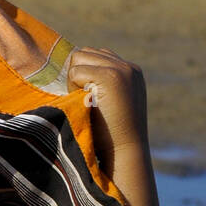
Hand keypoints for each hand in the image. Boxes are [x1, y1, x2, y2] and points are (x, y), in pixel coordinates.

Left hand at [67, 48, 160, 205]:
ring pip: (79, 57)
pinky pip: (76, 71)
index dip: (84, 74)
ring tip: (85, 101)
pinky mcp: (111, 76)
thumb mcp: (110, 105)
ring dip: (75, 79)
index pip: (97, 55)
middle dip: (77, 74)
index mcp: (131, 72)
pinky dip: (74, 87)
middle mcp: (128, 67)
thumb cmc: (111, 138)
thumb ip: (100, 86)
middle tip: (83, 100)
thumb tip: (74, 72)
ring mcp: (121, 70)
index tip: (87, 97)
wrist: (125, 152)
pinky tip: (86, 104)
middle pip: (86, 52)